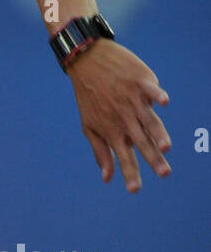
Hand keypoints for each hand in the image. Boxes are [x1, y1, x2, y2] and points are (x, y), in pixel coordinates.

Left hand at [67, 41, 170, 191]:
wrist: (86, 60)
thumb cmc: (89, 97)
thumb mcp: (89, 126)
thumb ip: (100, 152)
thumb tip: (107, 179)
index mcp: (113, 131)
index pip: (124, 157)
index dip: (130, 173)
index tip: (134, 190)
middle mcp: (124, 118)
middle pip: (142, 142)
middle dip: (153, 158)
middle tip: (164, 174)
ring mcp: (132, 100)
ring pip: (148, 120)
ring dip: (157, 133)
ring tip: (166, 146)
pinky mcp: (139, 82)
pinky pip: (150, 90)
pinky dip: (156, 95)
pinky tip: (163, 101)